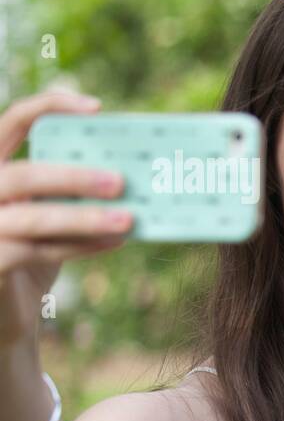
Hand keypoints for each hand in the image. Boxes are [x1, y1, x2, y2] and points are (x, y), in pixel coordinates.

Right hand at [0, 91, 131, 350]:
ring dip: (86, 217)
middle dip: (74, 176)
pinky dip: (82, 246)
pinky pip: (41, 252)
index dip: (49, 107)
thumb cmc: (32, 252)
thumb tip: (134, 172)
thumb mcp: (46, 211)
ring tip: (128, 219)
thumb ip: (67, 190)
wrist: (7, 313)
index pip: (12, 122)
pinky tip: (115, 243)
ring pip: (35, 217)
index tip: (96, 108)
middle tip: (121, 182)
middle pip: (24, 175)